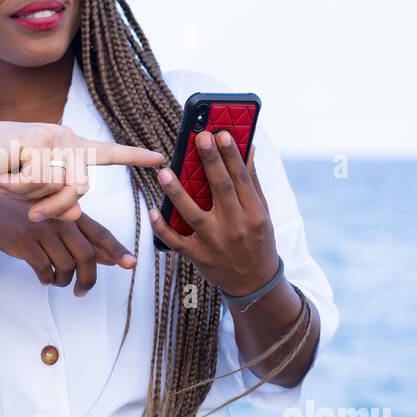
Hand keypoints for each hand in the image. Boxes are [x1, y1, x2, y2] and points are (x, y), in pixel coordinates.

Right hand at [0, 119, 163, 222]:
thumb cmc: (0, 168)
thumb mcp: (32, 192)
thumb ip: (56, 202)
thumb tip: (76, 215)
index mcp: (69, 149)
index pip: (107, 153)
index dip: (134, 157)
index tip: (159, 157)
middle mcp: (68, 138)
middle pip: (80, 189)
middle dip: (54, 207)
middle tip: (31, 214)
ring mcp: (55, 135)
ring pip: (60, 186)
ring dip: (31, 196)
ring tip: (10, 183)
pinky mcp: (40, 138)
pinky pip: (38, 180)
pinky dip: (18, 187)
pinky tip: (3, 175)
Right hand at [0, 195, 136, 295]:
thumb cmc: (31, 220)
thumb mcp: (59, 225)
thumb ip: (85, 240)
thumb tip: (112, 259)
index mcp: (72, 215)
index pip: (101, 234)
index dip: (117, 250)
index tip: (131, 264)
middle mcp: (61, 221)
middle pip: (86, 256)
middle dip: (88, 280)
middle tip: (82, 292)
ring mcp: (44, 231)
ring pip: (66, 267)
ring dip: (63, 281)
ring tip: (57, 281)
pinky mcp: (27, 244)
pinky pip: (45, 270)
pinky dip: (47, 280)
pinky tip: (44, 278)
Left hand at [147, 130, 280, 295]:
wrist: (254, 283)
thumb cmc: (257, 241)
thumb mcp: (263, 213)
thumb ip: (252, 182)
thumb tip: (248, 149)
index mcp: (254, 213)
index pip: (241, 178)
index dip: (231, 154)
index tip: (221, 133)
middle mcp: (235, 227)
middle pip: (220, 189)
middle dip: (210, 161)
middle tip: (199, 137)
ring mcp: (215, 243)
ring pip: (193, 214)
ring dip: (177, 193)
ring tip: (164, 172)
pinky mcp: (198, 257)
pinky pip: (176, 241)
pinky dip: (163, 227)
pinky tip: (153, 210)